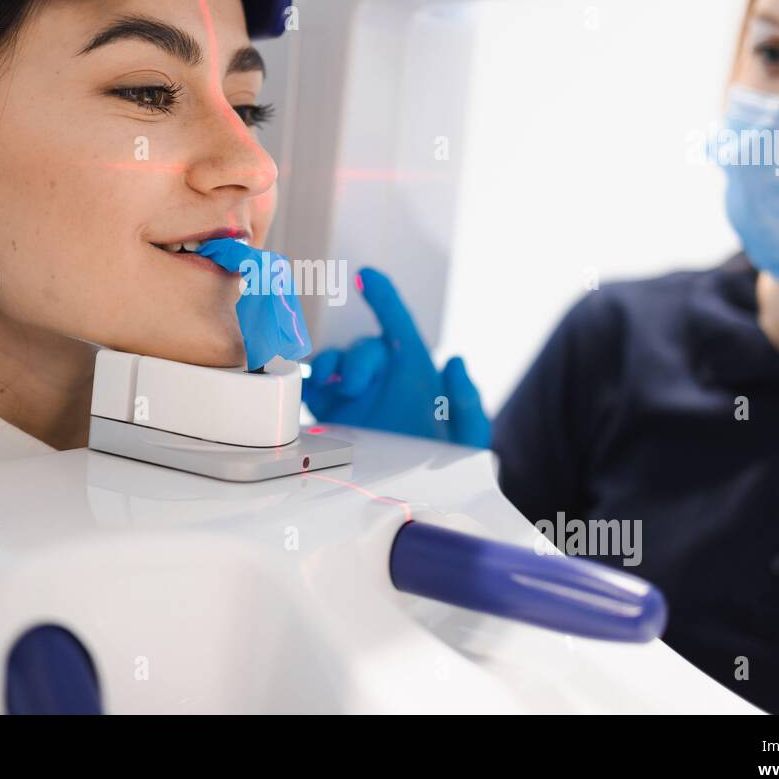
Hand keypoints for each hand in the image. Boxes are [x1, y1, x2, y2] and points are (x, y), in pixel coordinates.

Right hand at [302, 267, 490, 446]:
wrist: (416, 502)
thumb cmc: (446, 463)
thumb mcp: (466, 437)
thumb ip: (468, 401)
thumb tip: (455, 361)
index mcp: (415, 374)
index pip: (400, 327)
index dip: (384, 298)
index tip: (368, 276)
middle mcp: (383, 379)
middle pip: (364, 349)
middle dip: (358, 359)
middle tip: (354, 385)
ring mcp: (355, 396)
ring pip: (335, 364)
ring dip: (330, 366)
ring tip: (330, 384)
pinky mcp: (332, 415)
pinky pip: (314, 388)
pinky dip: (309, 383)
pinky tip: (312, 388)